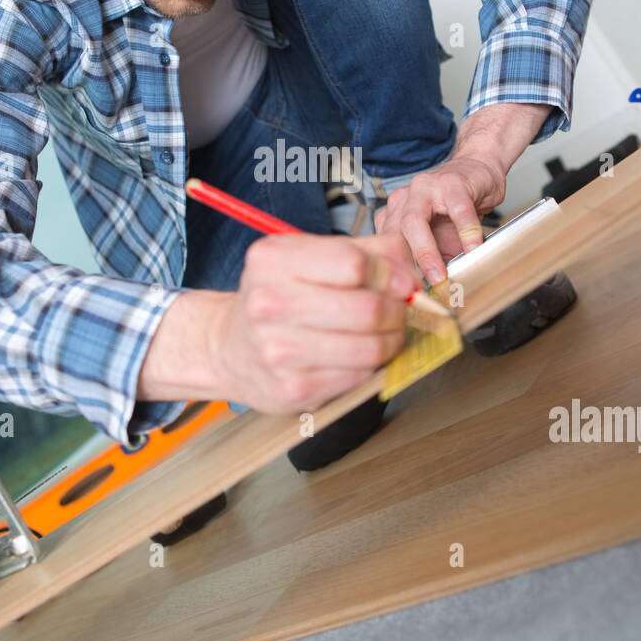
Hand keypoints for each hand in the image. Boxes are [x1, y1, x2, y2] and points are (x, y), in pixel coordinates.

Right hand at [211, 232, 420, 412]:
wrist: (229, 348)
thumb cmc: (279, 297)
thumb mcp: (311, 256)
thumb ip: (368, 251)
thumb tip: (411, 275)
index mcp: (272, 259)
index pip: (354, 263)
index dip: (391, 273)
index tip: (402, 283)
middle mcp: (268, 302)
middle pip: (367, 308)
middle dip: (398, 311)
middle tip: (399, 311)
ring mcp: (277, 349)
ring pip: (369, 347)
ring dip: (391, 341)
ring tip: (386, 334)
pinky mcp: (292, 388)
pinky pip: (358, 376)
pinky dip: (370, 366)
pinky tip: (358, 355)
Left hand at [374, 155, 504, 285]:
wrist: (478, 170)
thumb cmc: (455, 207)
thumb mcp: (440, 239)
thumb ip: (431, 261)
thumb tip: (427, 294)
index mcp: (394, 213)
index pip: (384, 245)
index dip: (391, 271)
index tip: (399, 296)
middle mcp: (403, 198)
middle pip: (392, 234)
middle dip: (401, 265)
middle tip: (414, 290)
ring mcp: (424, 187)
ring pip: (415, 220)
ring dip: (426, 252)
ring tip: (441, 276)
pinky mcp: (452, 182)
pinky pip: (458, 210)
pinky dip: (466, 232)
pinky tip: (473, 249)